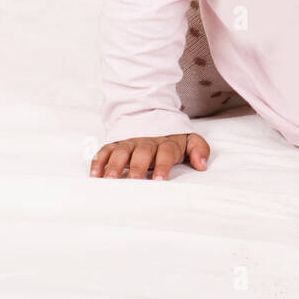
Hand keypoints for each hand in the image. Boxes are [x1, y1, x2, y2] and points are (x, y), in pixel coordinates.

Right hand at [89, 133, 210, 179]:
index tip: (160, 180)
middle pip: (142, 152)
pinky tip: (95, 174)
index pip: (165, 152)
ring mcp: (129, 143)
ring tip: (110, 179)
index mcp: (166, 142)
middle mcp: (146, 142)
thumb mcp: (189, 141)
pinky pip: (105, 150)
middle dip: (137, 166)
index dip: (163, 165)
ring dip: (115, 165)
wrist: (152, 118)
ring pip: (121, 151)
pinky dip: (99, 161)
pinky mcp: (115, 144)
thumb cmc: (172, 139)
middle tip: (134, 180)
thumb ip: (199, 149)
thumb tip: (202, 165)